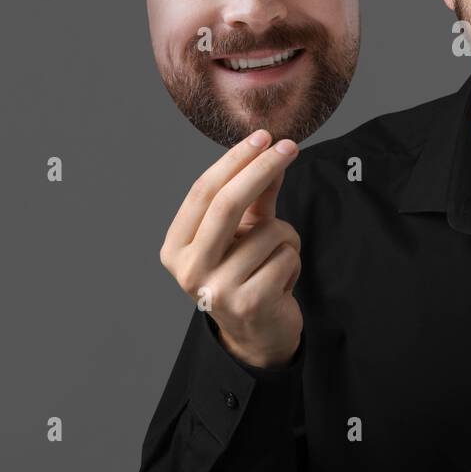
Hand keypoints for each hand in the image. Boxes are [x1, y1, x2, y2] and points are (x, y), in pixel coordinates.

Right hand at [160, 129, 303, 367]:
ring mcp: (216, 289)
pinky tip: (281, 282)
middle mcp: (188, 270)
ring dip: (286, 238)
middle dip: (262, 168)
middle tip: (290, 146)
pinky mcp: (249, 304)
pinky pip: (286, 256)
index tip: (263, 137)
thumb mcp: (244, 232)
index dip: (235, 160)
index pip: (203, 192)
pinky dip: (293, 262)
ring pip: (268, 232)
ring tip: (275, 262)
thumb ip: (255, 195)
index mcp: (177, 248)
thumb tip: (271, 151)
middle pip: (227, 204)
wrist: (258, 335)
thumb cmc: (246, 274)